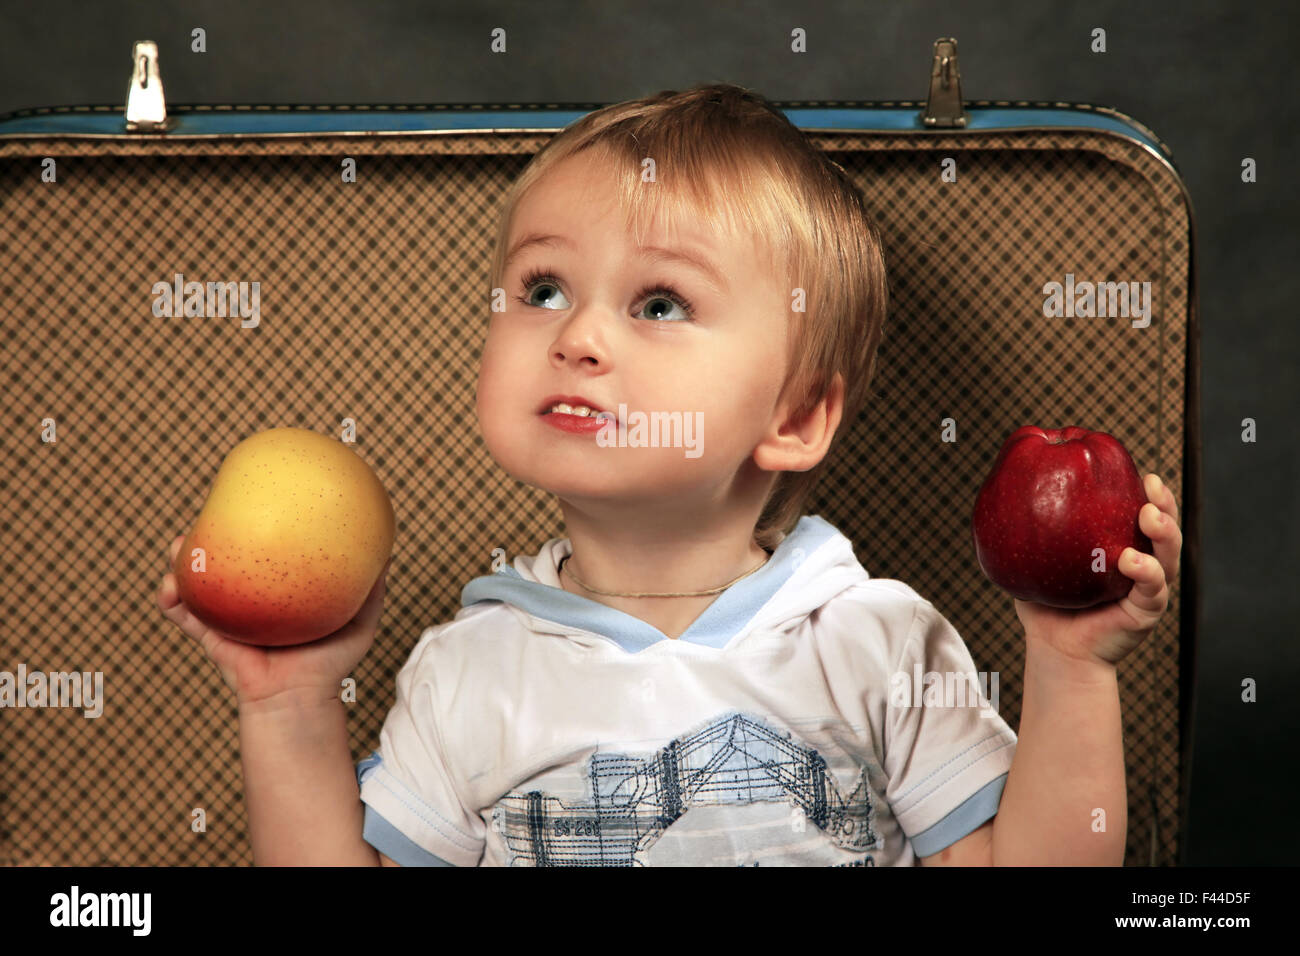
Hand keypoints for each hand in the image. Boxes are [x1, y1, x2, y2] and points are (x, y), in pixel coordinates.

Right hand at [157, 532, 390, 708]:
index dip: (252, 527)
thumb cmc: (330, 663)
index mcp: (278, 589)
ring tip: (178, 546)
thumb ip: (371, 588)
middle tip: (206, 517)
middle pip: (223, 558)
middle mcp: (250, 597)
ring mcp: (227, 614)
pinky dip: (171, 601)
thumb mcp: (359, 620)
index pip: (263, 550)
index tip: (247, 501)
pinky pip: (183, 615)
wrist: (300, 700)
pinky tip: (168, 589)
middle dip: (210, 536)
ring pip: (195, 580)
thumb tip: (387, 550)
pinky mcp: (211, 636)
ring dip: (180, 561)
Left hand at [1013, 473, 1181, 665]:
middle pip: (1164, 528)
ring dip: (1164, 532)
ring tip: (1148, 515)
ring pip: (1168, 556)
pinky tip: (1131, 559)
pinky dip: (1146, 571)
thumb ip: (1031, 528)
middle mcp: (1142, 563)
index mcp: (1121, 546)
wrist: (1054, 649)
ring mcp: (1148, 587)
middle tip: (1149, 483)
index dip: (1146, 491)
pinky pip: (1153, 589)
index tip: (1138, 470)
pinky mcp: (1146, 611)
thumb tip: (1008, 483)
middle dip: (1163, 502)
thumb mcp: (1038, 559)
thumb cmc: (1045, 603)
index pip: (1140, 512)